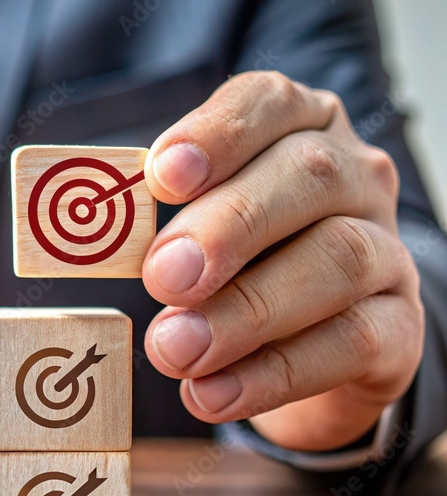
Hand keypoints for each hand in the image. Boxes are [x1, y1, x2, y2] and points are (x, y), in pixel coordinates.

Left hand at [142, 71, 423, 451]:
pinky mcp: (400, 325)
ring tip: (175, 350)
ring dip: (244, 309)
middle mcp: (355, 178)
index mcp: (300, 129)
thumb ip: (157, 226)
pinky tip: (213, 392)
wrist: (318, 345)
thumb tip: (95, 242)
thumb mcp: (198, 231)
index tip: (161, 176)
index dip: (215, 135)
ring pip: (336, 260)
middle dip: (227, 228)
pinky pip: (352, 341)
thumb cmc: (242, 266)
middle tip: (161, 279)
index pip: (268, 103)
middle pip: (306, 177)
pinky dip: (273, 373)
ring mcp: (387, 249)